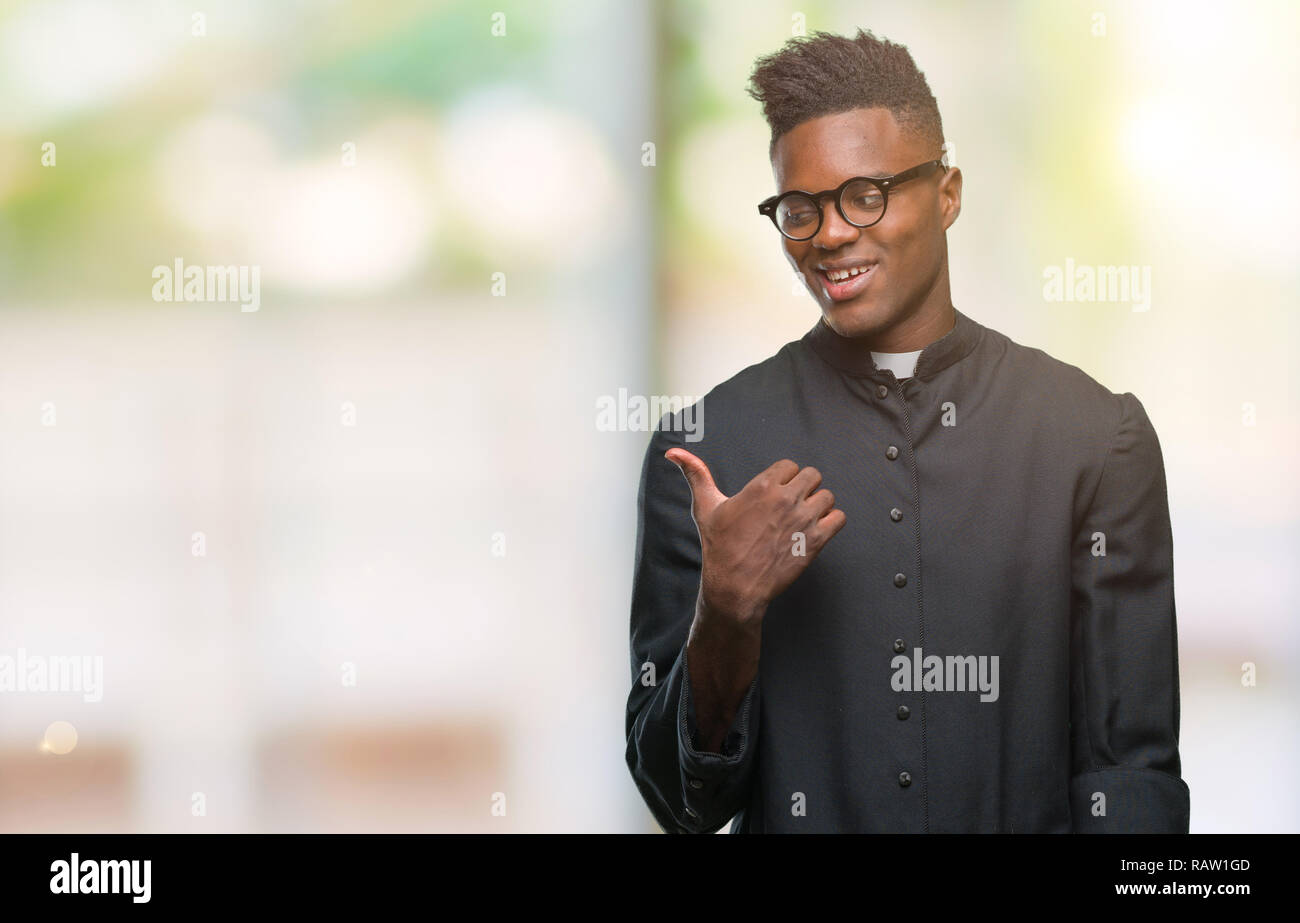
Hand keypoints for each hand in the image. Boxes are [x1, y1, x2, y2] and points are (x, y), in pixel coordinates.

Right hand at [665, 449, 846, 625]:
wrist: (734, 586)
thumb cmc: (718, 546)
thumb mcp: (705, 507)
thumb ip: (696, 474)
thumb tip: (673, 452)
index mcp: (763, 486)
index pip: (790, 465)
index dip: (783, 479)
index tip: (775, 494)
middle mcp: (786, 499)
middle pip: (813, 475)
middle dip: (804, 488)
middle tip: (791, 505)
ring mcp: (803, 520)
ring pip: (827, 496)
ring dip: (818, 505)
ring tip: (803, 519)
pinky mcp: (816, 541)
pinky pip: (839, 518)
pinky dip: (832, 522)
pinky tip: (816, 530)